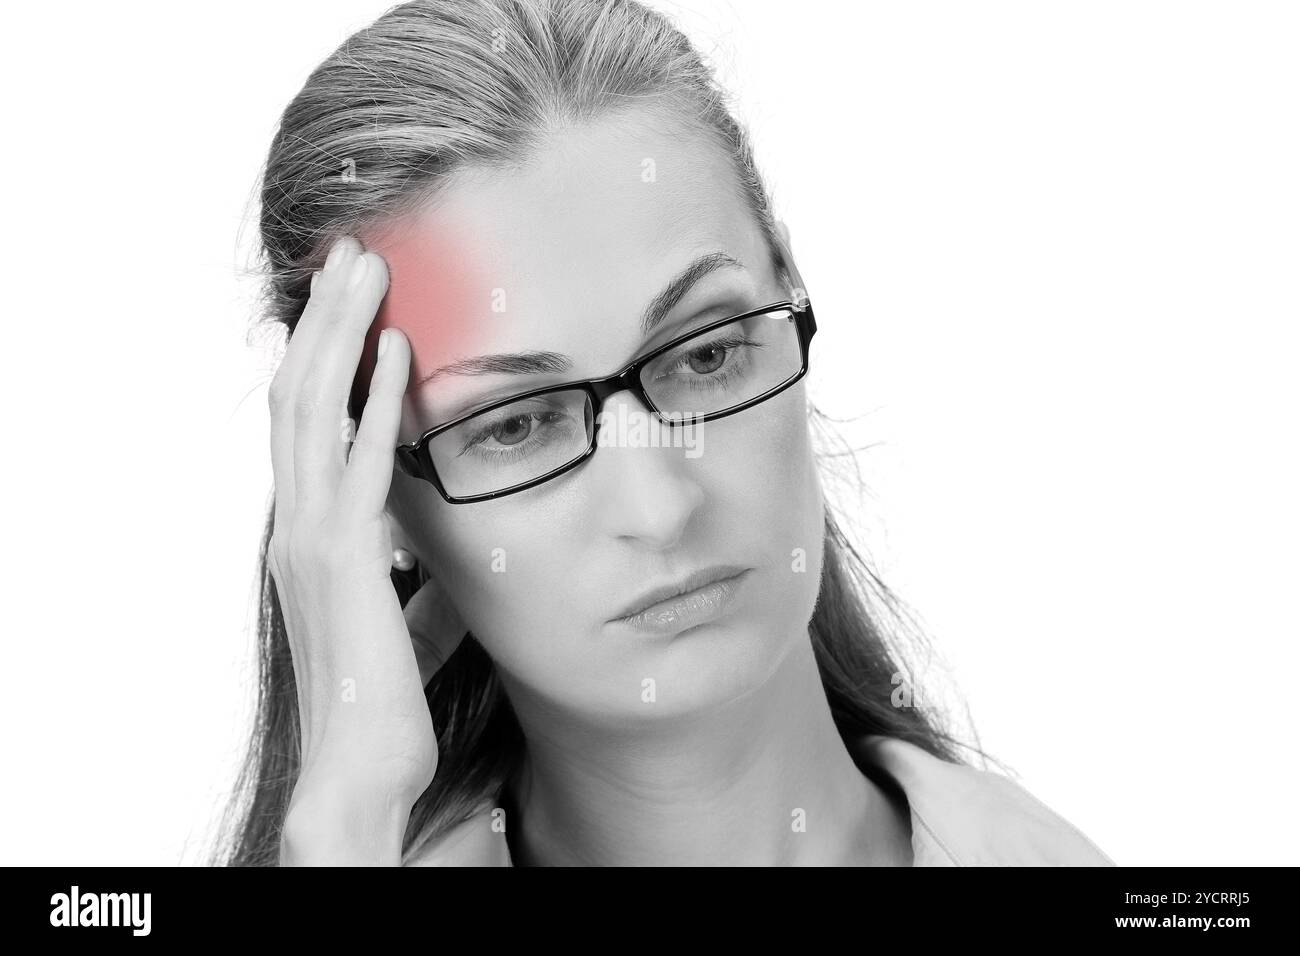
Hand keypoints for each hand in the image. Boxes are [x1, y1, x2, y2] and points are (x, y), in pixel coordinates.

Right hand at [266, 236, 464, 860]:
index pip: (303, 426)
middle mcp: (298, 526)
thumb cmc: (382, 701)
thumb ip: (427, 583)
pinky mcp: (342, 561)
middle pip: (298, 397)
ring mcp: (311, 540)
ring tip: (365, 270)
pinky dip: (373, 402)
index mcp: (309, 536)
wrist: (360, 769)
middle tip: (347, 255)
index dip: (315, 358)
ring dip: (339, 334)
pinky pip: (358, 464)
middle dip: (321, 321)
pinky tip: (395, 351)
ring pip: (313, 411)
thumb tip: (461, 564)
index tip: (339, 304)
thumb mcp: (411, 622)